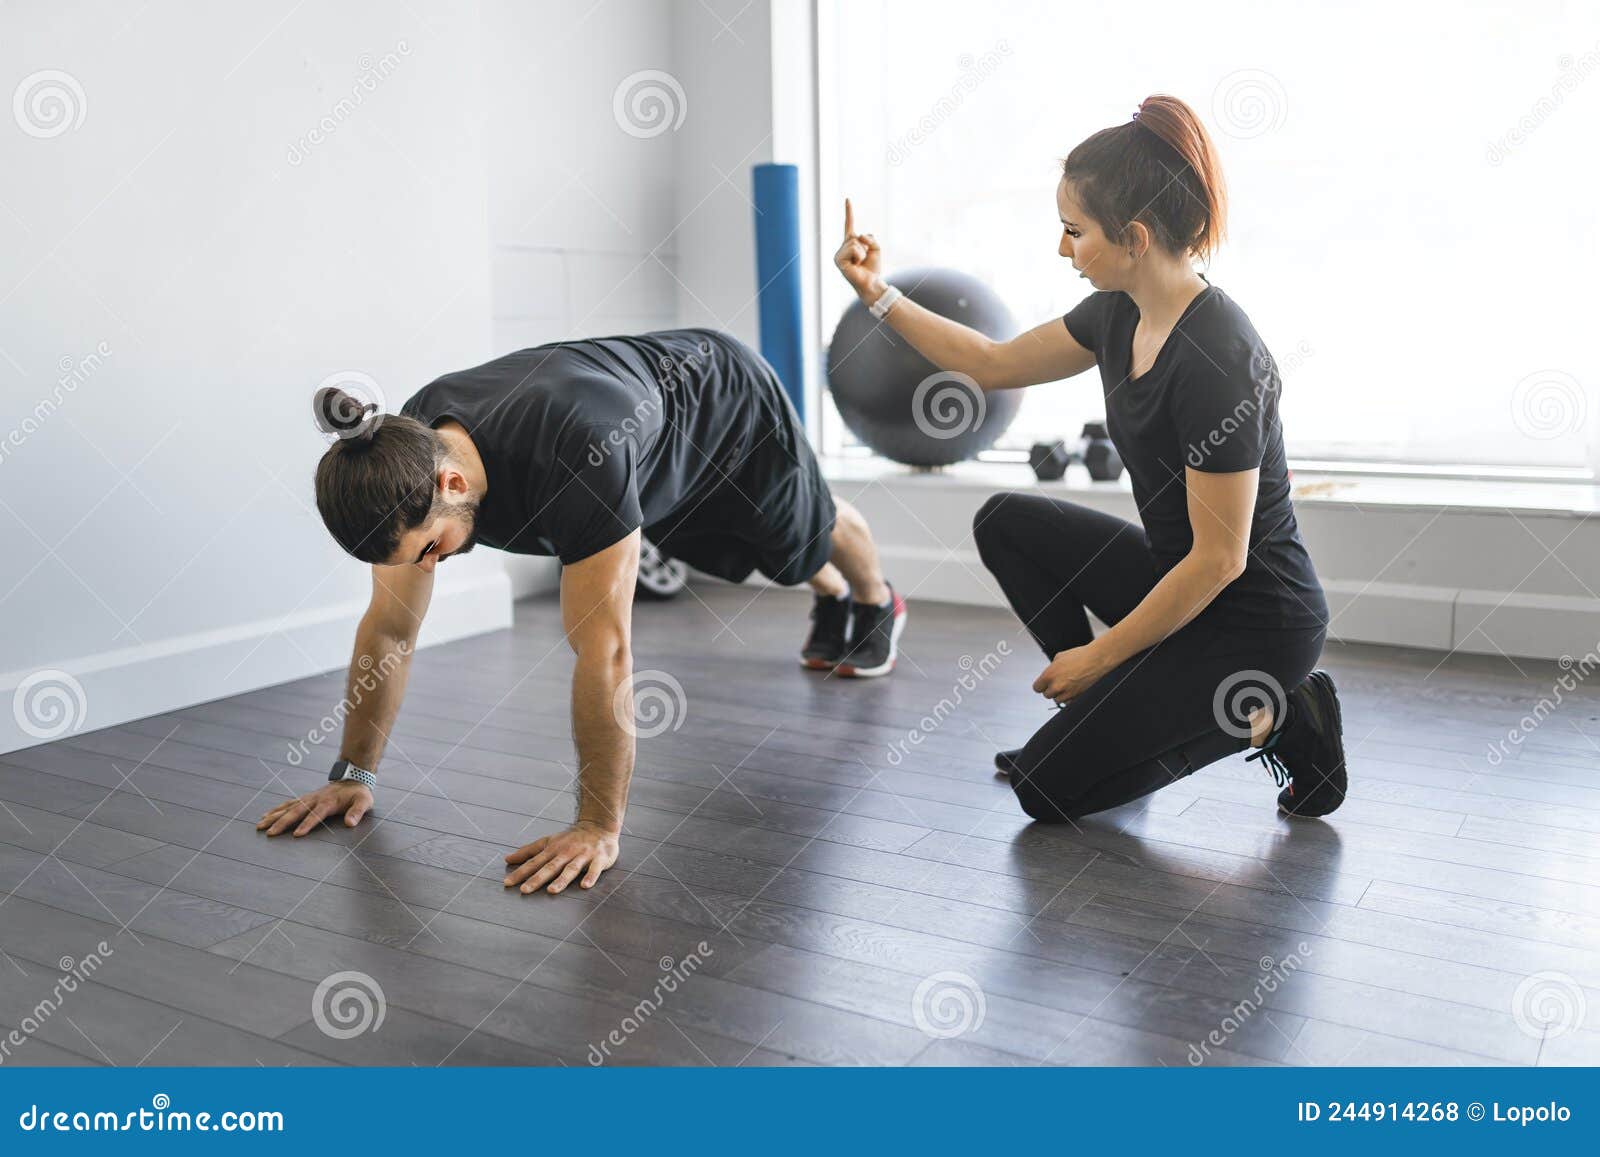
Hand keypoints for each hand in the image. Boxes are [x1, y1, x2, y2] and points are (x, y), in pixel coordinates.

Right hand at [257, 781, 372, 836]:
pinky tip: (266, 816)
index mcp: (328, 802)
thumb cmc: (358, 793)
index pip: (316, 815)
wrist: (352, 778)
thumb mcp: (364, 802)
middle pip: (296, 811)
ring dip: (274, 816)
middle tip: (270, 833)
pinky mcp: (305, 798)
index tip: (297, 834)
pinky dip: (276, 810)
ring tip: (260, 826)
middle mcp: (314, 799)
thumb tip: (350, 823)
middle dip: (282, 822)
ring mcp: (308, 798)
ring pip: (288, 808)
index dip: (307, 824)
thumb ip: (357, 812)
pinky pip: (288, 804)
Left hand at [504, 822, 619, 894]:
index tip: (508, 883)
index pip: (534, 862)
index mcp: (553, 849)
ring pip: (571, 869)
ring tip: (551, 890)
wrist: (599, 826)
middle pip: (550, 867)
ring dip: (561, 879)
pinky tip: (585, 886)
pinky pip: (594, 869)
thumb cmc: (571, 838)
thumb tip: (507, 859)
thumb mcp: (548, 841)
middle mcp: (566, 852)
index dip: (521, 872)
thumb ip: (528, 851)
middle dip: (537, 879)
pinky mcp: (599, 859)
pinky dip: (590, 876)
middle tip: (524, 890)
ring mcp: (583, 855)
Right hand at [833, 197, 883, 298]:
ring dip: (862, 252)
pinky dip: (859, 256)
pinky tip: (856, 265)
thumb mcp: (876, 248)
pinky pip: (853, 249)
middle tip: (863, 260)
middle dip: (865, 246)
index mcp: (850, 243)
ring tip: (859, 263)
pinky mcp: (839, 260)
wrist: (871, 283)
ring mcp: (838, 254)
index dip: (849, 212)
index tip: (848, 199)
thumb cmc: (872, 268)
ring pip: (854, 242)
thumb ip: (869, 238)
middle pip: (855, 235)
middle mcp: (842, 248)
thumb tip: (858, 235)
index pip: (849, 225)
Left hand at [1031, 644, 1112, 705]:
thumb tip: (1049, 674)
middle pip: (1047, 695)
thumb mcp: (1060, 657)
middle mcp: (1057, 686)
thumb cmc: (1080, 656)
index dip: (1041, 685)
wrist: (1097, 660)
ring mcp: (1067, 694)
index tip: (1045, 684)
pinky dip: (1070, 698)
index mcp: (1049, 675)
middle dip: (1052, 689)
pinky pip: (1069, 702)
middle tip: (1059, 682)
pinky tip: (1075, 688)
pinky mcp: (1077, 698)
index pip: (1037, 688)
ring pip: (1058, 700)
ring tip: (1069, 684)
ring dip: (1061, 694)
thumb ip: (1051, 668)